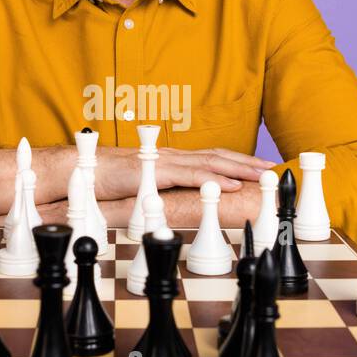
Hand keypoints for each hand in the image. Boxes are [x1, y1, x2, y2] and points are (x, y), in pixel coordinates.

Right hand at [92, 146, 275, 200]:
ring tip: (260, 174)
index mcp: (173, 161)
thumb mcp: (146, 186)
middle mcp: (174, 158)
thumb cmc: (111, 180)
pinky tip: (229, 185)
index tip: (259, 167)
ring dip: (238, 168)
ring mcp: (166, 163)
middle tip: (272, 167)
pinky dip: (213, 179)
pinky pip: (189, 176)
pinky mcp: (156, 173)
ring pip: (210, 163)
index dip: (237, 161)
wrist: (84, 171)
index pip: (212, 158)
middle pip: (218, 156)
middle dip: (247, 161)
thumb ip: (165, 189)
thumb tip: (182, 200)